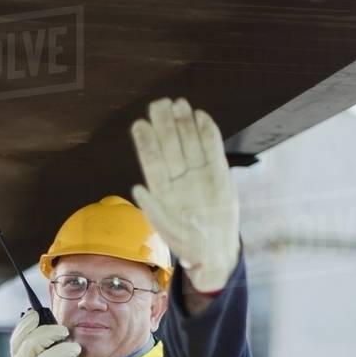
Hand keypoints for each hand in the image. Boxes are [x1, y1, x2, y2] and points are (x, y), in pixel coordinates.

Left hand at [130, 98, 239, 293]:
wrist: (216, 252)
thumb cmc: (188, 244)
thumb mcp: (168, 232)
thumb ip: (153, 210)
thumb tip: (137, 189)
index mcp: (162, 191)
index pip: (152, 162)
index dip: (146, 143)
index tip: (140, 124)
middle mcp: (179, 178)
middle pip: (170, 147)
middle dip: (164, 126)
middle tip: (159, 104)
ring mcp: (199, 174)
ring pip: (190, 143)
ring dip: (184, 124)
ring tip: (178, 104)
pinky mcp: (218, 173)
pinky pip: (213, 149)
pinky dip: (208, 133)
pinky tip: (200, 116)